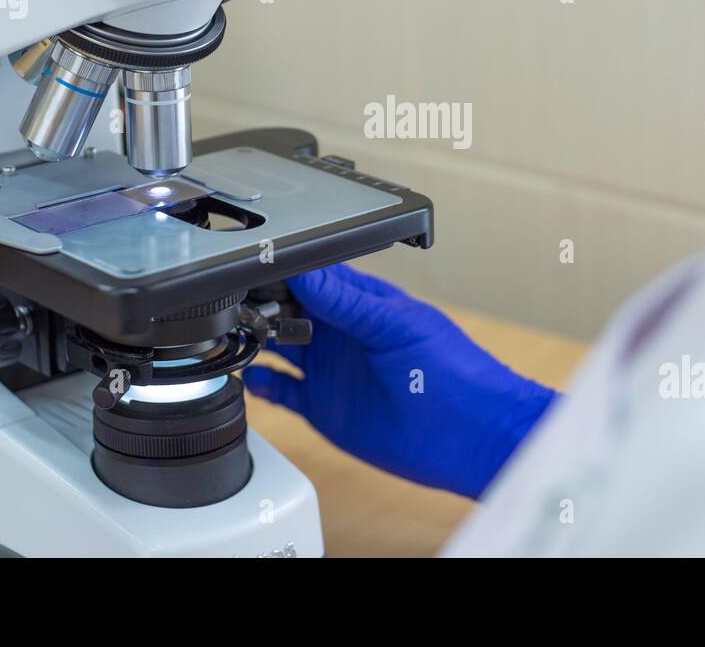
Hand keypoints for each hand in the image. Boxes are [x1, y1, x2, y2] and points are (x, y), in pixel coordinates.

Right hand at [243, 264, 556, 497]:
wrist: (473, 437)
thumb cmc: (455, 372)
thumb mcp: (397, 327)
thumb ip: (348, 301)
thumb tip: (305, 269)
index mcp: (363, 303)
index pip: (311, 277)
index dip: (281, 272)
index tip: (248, 268)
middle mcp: (343, 333)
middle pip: (287, 310)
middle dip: (259, 305)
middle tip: (230, 306)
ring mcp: (333, 371)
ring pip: (279, 348)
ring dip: (256, 340)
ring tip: (231, 335)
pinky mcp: (326, 408)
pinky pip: (283, 390)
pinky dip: (262, 383)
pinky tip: (249, 376)